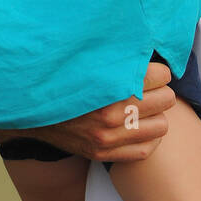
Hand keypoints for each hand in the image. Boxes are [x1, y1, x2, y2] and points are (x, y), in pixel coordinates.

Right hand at [25, 60, 175, 162]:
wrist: (33, 109)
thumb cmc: (69, 79)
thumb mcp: (92, 61)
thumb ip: (121, 57)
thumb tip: (152, 46)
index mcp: (111, 84)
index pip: (162, 75)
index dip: (158, 72)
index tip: (150, 72)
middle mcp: (112, 113)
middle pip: (166, 99)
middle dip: (159, 92)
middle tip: (147, 90)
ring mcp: (108, 137)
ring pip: (162, 125)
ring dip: (155, 116)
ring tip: (143, 110)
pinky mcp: (103, 153)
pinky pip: (147, 149)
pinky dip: (147, 138)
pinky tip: (137, 128)